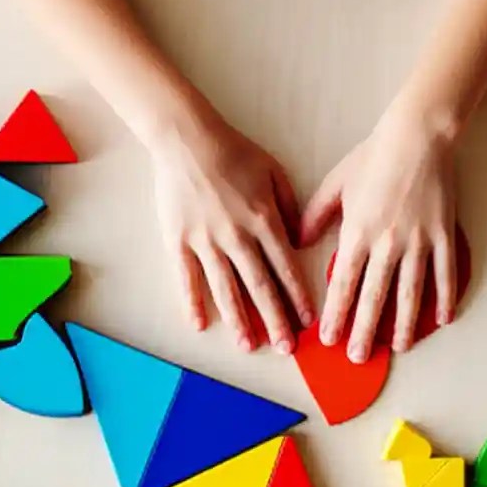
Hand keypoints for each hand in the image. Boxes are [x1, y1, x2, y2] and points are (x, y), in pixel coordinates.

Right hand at [149, 119, 313, 352]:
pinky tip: (199, 324)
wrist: (186, 138)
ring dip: (239, 320)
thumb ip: (290, 206)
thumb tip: (300, 241)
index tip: (308, 321)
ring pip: (226, 288)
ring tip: (248, 345)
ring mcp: (205, 241)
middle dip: (275, 320)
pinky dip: (192, 302)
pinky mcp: (178, 240)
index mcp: (263, 219)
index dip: (298, 296)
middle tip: (286, 347)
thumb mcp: (274, 171)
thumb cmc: (232, 151)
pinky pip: (186, 278)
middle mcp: (237, 236)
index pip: (286, 267)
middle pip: (259, 286)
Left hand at [299, 114, 459, 362]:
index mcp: (357, 232)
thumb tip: (298, 241)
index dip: (336, 315)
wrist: (417, 135)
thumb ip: (314, 215)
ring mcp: (419, 241)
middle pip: (374, 297)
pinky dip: (444, 298)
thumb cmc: (373, 156)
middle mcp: (387, 243)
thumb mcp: (334, 183)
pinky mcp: (444, 235)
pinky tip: (442, 319)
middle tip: (357, 357)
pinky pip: (445, 274)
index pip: (342, 284)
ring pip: (410, 293)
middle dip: (364, 330)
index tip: (328, 339)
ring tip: (398, 347)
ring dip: (403, 324)